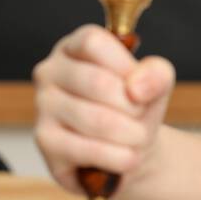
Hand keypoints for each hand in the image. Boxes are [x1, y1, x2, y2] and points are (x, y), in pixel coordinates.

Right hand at [32, 23, 175, 196]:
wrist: (128, 151)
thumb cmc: (135, 109)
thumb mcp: (155, 84)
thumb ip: (157, 74)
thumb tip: (136, 88)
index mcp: (74, 47)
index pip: (93, 42)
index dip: (125, 66)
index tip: (140, 87)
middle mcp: (50, 71)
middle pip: (97, 82)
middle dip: (133, 107)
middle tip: (141, 117)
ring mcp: (43, 106)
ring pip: (96, 119)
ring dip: (131, 134)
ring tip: (137, 138)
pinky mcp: (45, 140)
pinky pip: (89, 150)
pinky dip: (119, 157)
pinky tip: (127, 157)